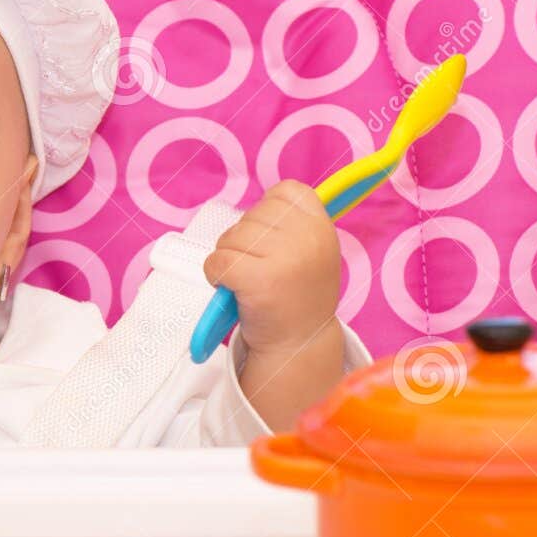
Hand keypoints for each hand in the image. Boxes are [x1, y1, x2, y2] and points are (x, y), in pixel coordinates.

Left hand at [202, 180, 340, 356]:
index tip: (271, 240)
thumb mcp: (313, 251)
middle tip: (260, 268)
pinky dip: (215, 274)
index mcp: (322, 226)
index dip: (268, 211)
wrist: (299, 345)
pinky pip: (217, 260)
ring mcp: (284, 259)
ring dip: (229, 257)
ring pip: (230, 238)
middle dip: (244, 240)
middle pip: (251, 215)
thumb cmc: (298, 295)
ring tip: (250, 281)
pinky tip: (233, 289)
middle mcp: (308, 239)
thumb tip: (255, 207)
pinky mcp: (258, 280)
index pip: (284, 191)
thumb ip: (292, 224)